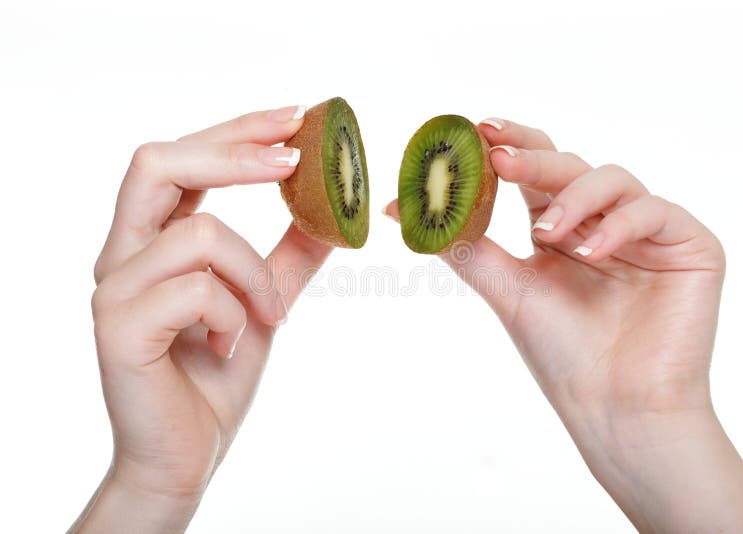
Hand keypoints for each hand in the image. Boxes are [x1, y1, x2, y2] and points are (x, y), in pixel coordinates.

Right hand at [71, 106, 330, 532]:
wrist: (186, 454)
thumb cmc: (216, 377)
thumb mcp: (264, 302)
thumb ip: (290, 257)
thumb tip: (336, 212)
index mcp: (151, 241)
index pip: (181, 160)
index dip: (235, 132)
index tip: (294, 117)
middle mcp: (122, 254)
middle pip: (157, 162)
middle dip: (233, 150)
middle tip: (295, 157)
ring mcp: (112, 289)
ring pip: (198, 233)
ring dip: (254, 273)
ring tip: (269, 317)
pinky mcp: (117, 328)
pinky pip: (196, 289)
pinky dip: (234, 314)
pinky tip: (230, 346)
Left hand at [385, 118, 742, 531]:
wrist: (614, 408)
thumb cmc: (562, 354)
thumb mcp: (505, 288)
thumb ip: (463, 244)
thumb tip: (397, 209)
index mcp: (561, 226)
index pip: (537, 171)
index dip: (511, 146)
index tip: (477, 130)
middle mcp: (602, 221)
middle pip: (568, 167)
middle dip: (533, 160)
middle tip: (500, 156)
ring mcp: (646, 230)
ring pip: (611, 179)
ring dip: (573, 198)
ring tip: (546, 232)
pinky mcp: (689, 244)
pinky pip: (654, 211)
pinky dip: (619, 225)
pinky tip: (590, 253)